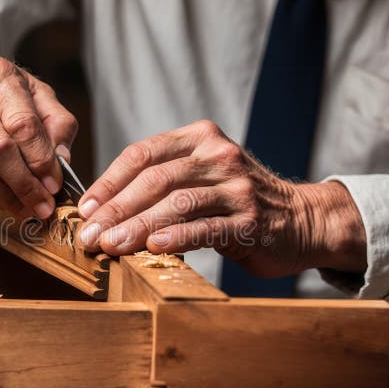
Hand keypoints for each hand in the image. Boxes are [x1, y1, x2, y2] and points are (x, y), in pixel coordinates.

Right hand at [0, 47, 77, 218]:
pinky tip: (5, 202)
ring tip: (29, 209)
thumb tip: (63, 159)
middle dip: (25, 185)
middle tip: (44, 205)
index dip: (41, 160)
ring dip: (7, 197)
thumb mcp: (34, 92)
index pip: (23, 125)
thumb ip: (57, 122)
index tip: (55, 184)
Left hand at [76, 120, 366, 277]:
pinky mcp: (251, 221)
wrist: (303, 219)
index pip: (143, 154)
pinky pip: (206, 228)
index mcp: (200, 139)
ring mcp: (237, 188)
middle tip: (89, 234)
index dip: (109, 181)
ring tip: (111, 245)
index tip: (85, 208)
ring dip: (137, 226)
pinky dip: (177, 237)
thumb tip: (104, 208)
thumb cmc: (239, 201)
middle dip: (116, 208)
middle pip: (155, 179)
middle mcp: (219, 157)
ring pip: (176, 204)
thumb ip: (163, 181)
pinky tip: (153, 247)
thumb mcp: (203, 175)